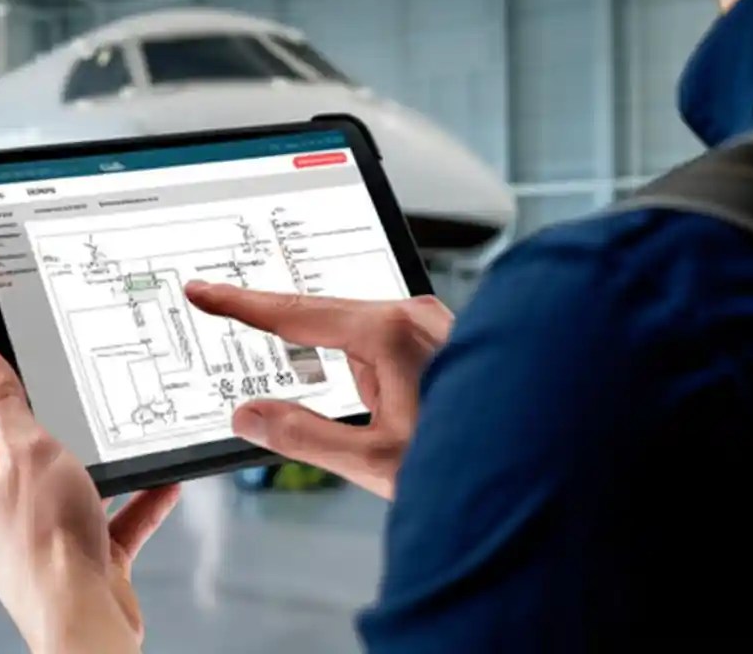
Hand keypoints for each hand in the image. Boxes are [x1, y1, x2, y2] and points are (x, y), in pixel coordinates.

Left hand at [0, 340, 180, 653]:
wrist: (81, 617)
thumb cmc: (47, 540)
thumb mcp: (29, 447)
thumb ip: (4, 401)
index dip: (12, 388)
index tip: (39, 365)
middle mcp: (2, 508)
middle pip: (33, 452)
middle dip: (67, 429)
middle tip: (94, 402)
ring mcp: (41, 536)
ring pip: (77, 487)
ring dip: (109, 468)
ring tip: (135, 445)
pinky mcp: (79, 559)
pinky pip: (111, 522)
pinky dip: (137, 504)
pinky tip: (165, 486)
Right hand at [185, 282, 452, 499]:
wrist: (550, 462)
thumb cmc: (477, 461)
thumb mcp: (374, 461)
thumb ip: (302, 436)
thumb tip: (251, 416)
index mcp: (389, 332)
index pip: (294, 313)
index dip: (239, 304)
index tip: (202, 290)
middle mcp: (412, 316)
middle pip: (319, 313)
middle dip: (272, 321)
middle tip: (221, 308)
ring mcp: (429, 324)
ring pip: (351, 329)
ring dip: (326, 355)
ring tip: (317, 382)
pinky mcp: (440, 340)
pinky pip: (379, 340)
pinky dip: (355, 359)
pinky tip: (361, 390)